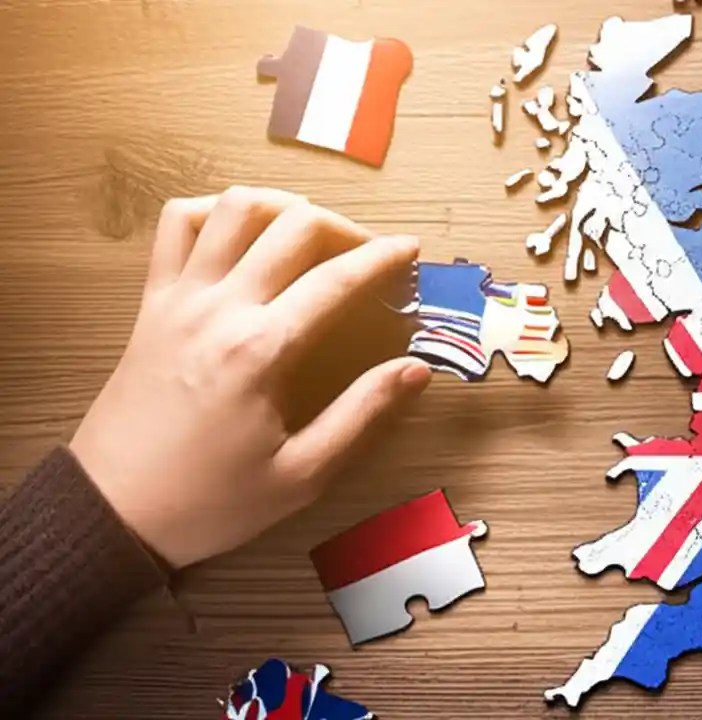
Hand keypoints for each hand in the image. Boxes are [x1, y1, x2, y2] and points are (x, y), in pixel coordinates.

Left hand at [70, 187, 431, 569]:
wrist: (113, 513)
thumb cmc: (208, 502)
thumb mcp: (301, 475)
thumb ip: (362, 415)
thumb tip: (415, 370)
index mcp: (260, 351)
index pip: (337, 279)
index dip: (384, 258)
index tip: (412, 251)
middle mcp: (219, 309)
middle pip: (292, 225)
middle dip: (344, 227)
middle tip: (370, 254)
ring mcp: (179, 298)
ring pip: (233, 208)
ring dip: (283, 206)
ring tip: (312, 232)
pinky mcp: (151, 303)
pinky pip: (177, 226)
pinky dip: (215, 212)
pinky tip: (244, 235)